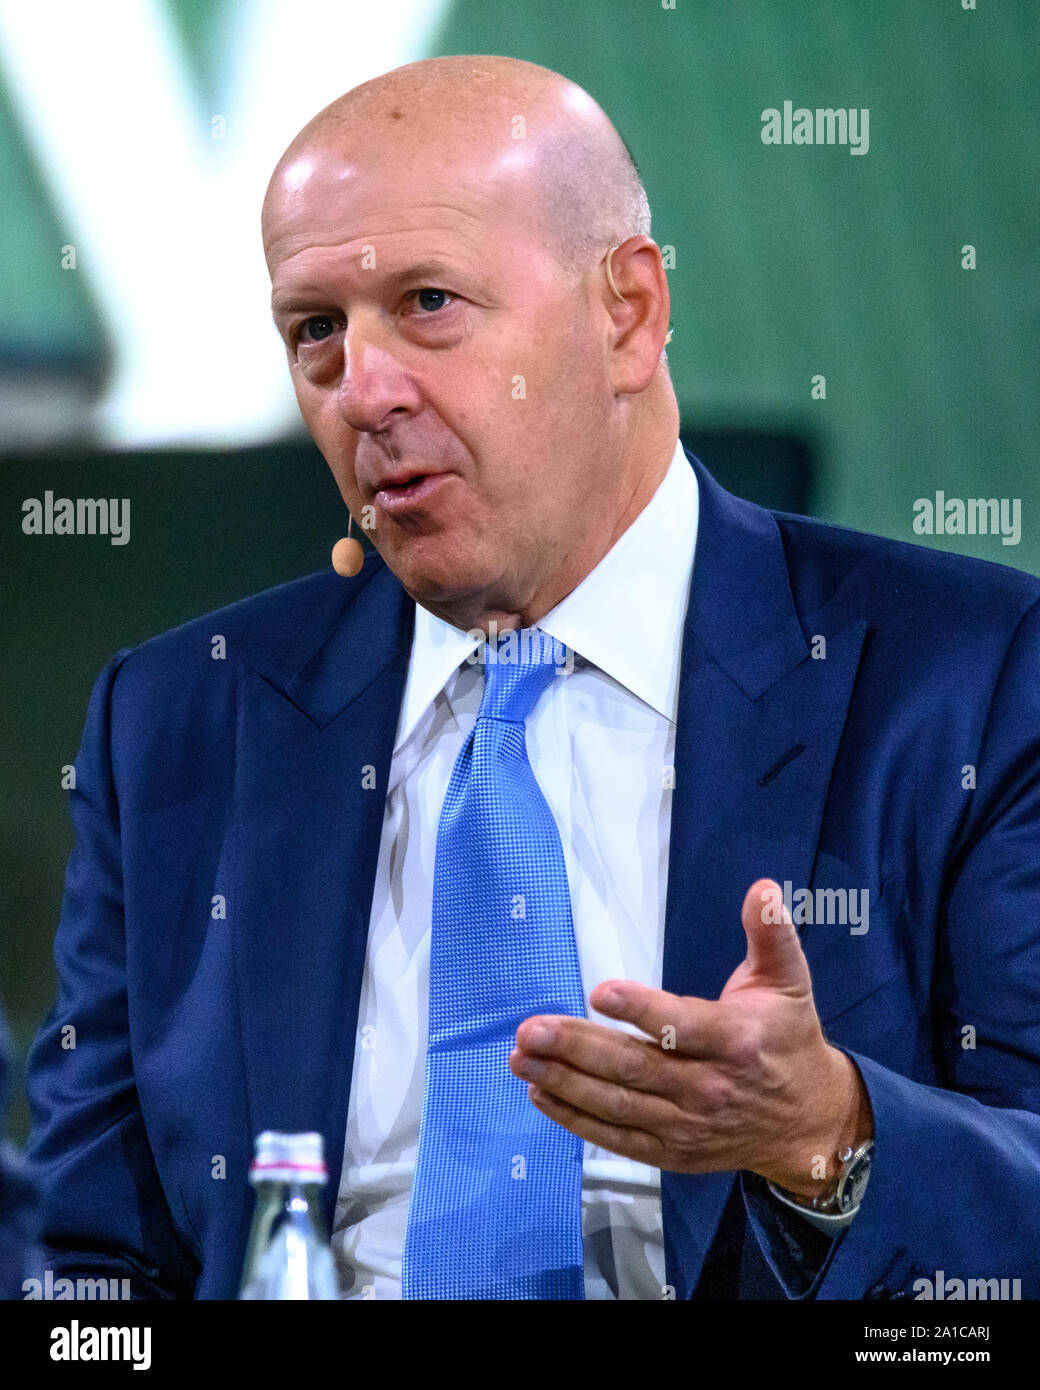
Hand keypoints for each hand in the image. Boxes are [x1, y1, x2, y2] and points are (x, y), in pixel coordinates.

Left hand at [509, 879, 873, 1194]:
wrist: (809, 1121)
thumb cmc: (788, 1039)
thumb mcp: (789, 982)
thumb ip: (771, 934)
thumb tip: (762, 889)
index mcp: (736, 1041)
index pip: (681, 1026)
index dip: (641, 1010)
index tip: (599, 992)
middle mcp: (709, 1087)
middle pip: (634, 1068)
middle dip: (577, 1047)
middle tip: (530, 1029)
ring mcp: (688, 1124)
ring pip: (618, 1104)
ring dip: (564, 1082)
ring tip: (520, 1058)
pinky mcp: (673, 1151)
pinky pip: (617, 1137)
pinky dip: (576, 1120)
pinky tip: (541, 1095)